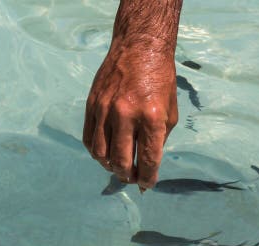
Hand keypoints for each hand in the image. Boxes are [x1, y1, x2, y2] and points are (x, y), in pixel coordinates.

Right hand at [83, 40, 177, 188]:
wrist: (139, 46)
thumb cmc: (160, 80)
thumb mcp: (170, 112)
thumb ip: (159, 140)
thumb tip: (146, 166)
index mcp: (152, 116)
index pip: (147, 159)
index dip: (147, 178)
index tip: (147, 184)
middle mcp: (126, 114)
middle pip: (120, 161)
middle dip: (127, 176)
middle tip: (131, 178)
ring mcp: (105, 109)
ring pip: (100, 153)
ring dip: (109, 166)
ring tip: (118, 168)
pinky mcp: (92, 104)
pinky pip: (88, 138)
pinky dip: (96, 152)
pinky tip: (104, 154)